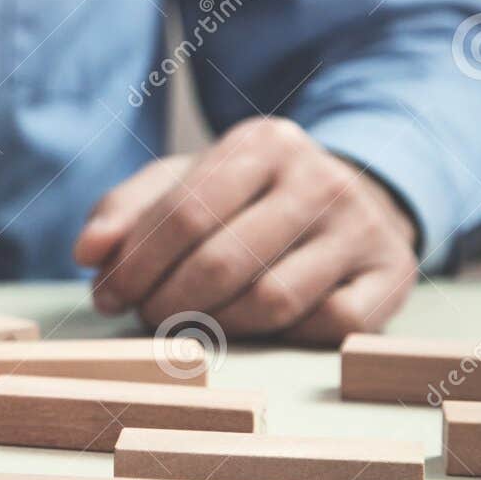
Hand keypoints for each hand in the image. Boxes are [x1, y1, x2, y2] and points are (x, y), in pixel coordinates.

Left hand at [71, 117, 418, 344]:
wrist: (352, 199)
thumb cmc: (246, 200)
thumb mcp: (183, 185)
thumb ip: (125, 213)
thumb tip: (88, 254)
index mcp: (262, 143)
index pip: (183, 214)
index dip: (135, 266)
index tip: (107, 296)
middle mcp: (320, 178)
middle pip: (222, 262)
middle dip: (169, 302)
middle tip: (149, 316)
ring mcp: (363, 227)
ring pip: (272, 300)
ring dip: (218, 326)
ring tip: (193, 323)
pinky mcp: (393, 275)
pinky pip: (329, 325)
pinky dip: (286, 336)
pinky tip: (261, 326)